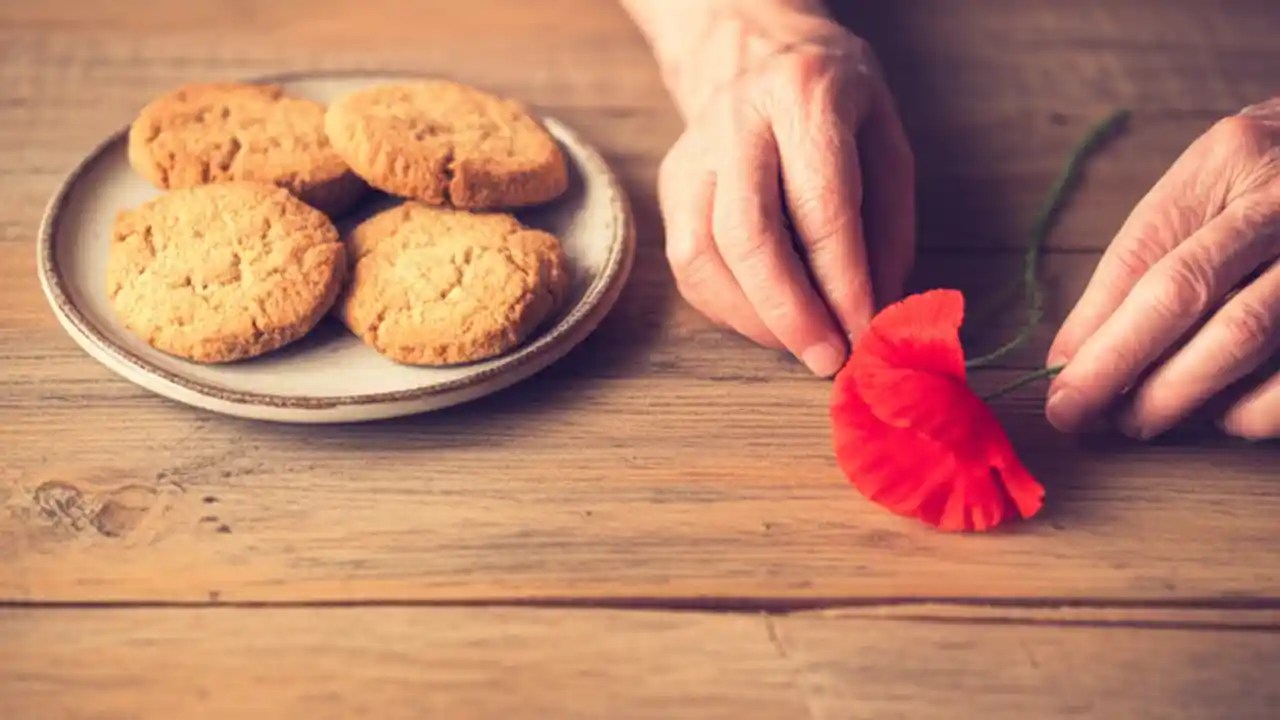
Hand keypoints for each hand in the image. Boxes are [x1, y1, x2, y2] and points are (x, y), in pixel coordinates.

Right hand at [653, 2, 914, 375]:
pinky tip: (765, 319)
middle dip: (789, 313)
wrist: (755, 51)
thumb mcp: (887, 140)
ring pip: (700, 256)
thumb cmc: (835, 102)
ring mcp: (692, 154)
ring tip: (798, 344)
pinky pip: (686, 265)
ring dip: (752, 318)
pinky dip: (727, 307)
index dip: (843, 282)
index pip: (821, 206)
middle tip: (827, 359)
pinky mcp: (670, 186)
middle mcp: (738, 122)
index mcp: (805, 98)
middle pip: (746, 234)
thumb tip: (876, 313)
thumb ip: (886, 226)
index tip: (864, 334)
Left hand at [1047, 99, 1279, 439]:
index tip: (1059, 381)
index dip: (1092, 328)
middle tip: (1078, 413)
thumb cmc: (1272, 180)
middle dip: (1118, 365)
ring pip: (1242, 334)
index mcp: (1228, 160)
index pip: (1141, 253)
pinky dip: (1253, 408)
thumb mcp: (1211, 186)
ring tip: (1138, 420)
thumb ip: (1149, 258)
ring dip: (1177, 393)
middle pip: (1183, 292)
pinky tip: (1224, 417)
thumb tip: (1076, 353)